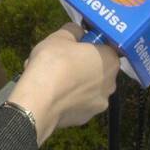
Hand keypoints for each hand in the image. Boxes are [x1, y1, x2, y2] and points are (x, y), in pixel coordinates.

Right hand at [8, 23, 118, 142]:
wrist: (38, 101)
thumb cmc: (53, 62)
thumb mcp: (60, 36)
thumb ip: (73, 30)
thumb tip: (78, 32)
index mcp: (110, 60)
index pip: (106, 47)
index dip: (90, 43)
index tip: (75, 44)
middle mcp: (111, 83)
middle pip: (96, 68)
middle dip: (80, 64)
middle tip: (60, 60)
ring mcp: (99, 104)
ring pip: (86, 87)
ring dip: (72, 82)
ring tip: (50, 78)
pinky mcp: (85, 118)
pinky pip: (77, 103)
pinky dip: (67, 98)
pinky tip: (50, 94)